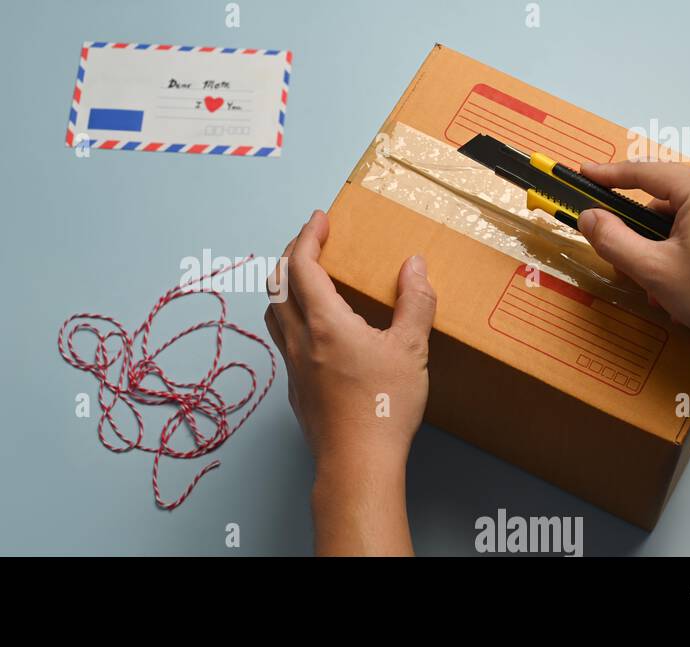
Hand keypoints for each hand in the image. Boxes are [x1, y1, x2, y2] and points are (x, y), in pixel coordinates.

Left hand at [264, 210, 437, 554]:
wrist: (357, 465)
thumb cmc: (383, 410)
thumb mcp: (412, 350)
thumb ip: (415, 302)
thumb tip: (415, 266)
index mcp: (324, 323)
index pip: (303, 266)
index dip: (308, 236)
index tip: (320, 218)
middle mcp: (299, 340)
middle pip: (278, 284)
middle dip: (293, 254)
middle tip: (313, 241)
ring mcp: (292, 366)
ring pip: (274, 313)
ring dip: (286, 286)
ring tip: (309, 278)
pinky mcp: (296, 388)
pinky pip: (283, 340)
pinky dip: (292, 317)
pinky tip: (315, 328)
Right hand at [579, 162, 689, 485]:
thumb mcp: (654, 270)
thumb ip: (614, 240)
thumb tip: (590, 218)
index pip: (643, 173)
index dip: (608, 175)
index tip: (585, 174)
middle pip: (662, 198)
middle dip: (639, 232)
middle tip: (622, 258)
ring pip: (681, 217)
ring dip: (661, 247)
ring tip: (658, 286)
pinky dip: (683, 248)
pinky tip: (680, 282)